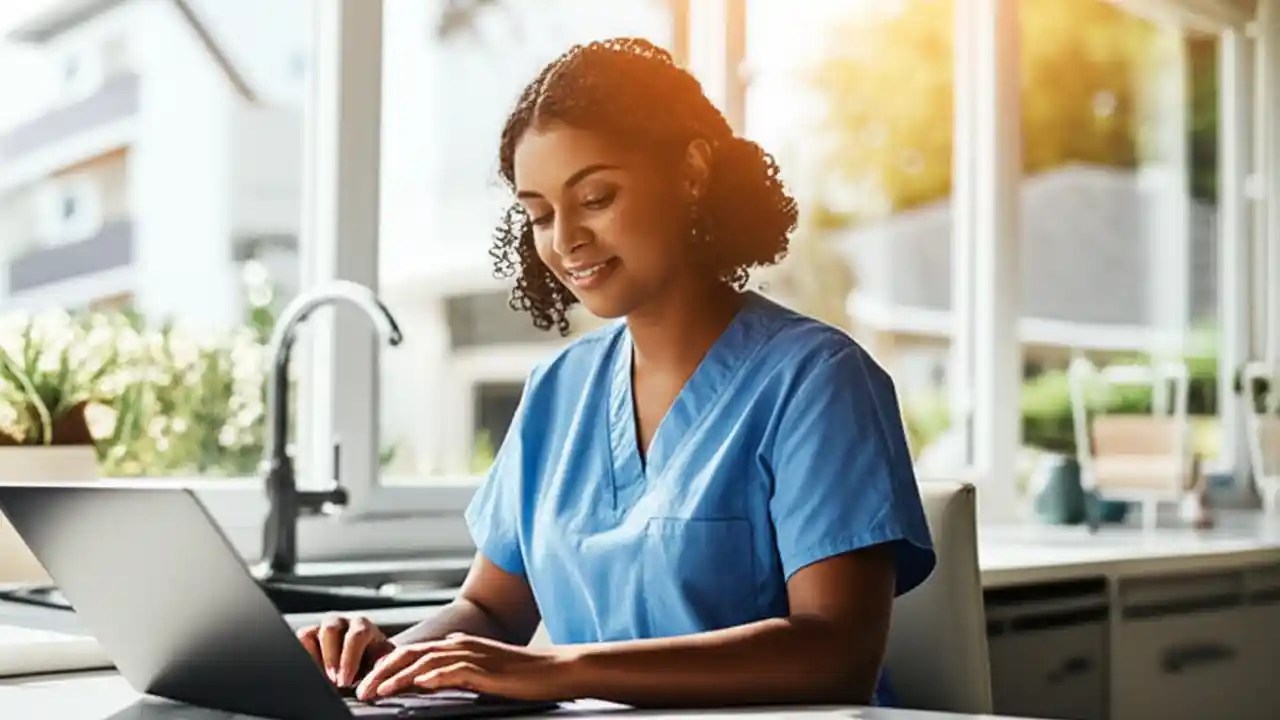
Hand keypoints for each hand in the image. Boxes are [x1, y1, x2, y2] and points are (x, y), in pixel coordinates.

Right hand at [296, 614, 395, 688]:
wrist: (365, 662)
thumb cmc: (374, 663)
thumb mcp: (381, 667)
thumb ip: (377, 676)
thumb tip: (363, 693)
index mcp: (363, 626)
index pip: (356, 635)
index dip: (349, 660)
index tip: (345, 681)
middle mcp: (341, 622)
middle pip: (330, 628)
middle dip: (330, 658)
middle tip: (334, 681)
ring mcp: (322, 628)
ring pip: (309, 634)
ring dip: (313, 659)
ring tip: (323, 678)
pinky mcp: (308, 637)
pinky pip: (298, 642)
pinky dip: (303, 658)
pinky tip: (315, 673)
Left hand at [354, 633, 574, 701]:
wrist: (554, 669)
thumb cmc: (522, 674)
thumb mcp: (482, 670)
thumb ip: (456, 669)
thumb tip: (430, 675)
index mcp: (457, 646)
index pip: (412, 653)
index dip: (386, 666)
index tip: (367, 683)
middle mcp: (460, 645)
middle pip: (410, 653)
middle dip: (381, 671)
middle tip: (361, 690)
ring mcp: (471, 654)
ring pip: (424, 662)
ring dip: (397, 677)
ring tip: (377, 692)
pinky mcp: (484, 668)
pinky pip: (451, 671)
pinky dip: (430, 677)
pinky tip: (416, 686)